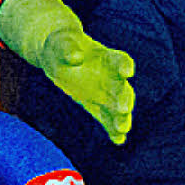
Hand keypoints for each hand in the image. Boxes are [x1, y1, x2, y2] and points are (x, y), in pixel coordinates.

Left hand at [0, 0, 134, 144]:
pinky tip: (118, 140)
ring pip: (118, 106)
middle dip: (124, 98)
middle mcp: (111, 76)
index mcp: (106, 56)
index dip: (124, 65)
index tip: (127, 72)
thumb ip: (68, 49)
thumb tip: (75, 58)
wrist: (57, 55)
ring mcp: (106, 92)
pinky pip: (107, 118)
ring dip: (122, 117)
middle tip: (123, 109)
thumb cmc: (60, 44)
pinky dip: (113, 129)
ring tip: (122, 129)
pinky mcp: (97, 104)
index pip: (120, 60)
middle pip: (122, 88)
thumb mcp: (61, 43)